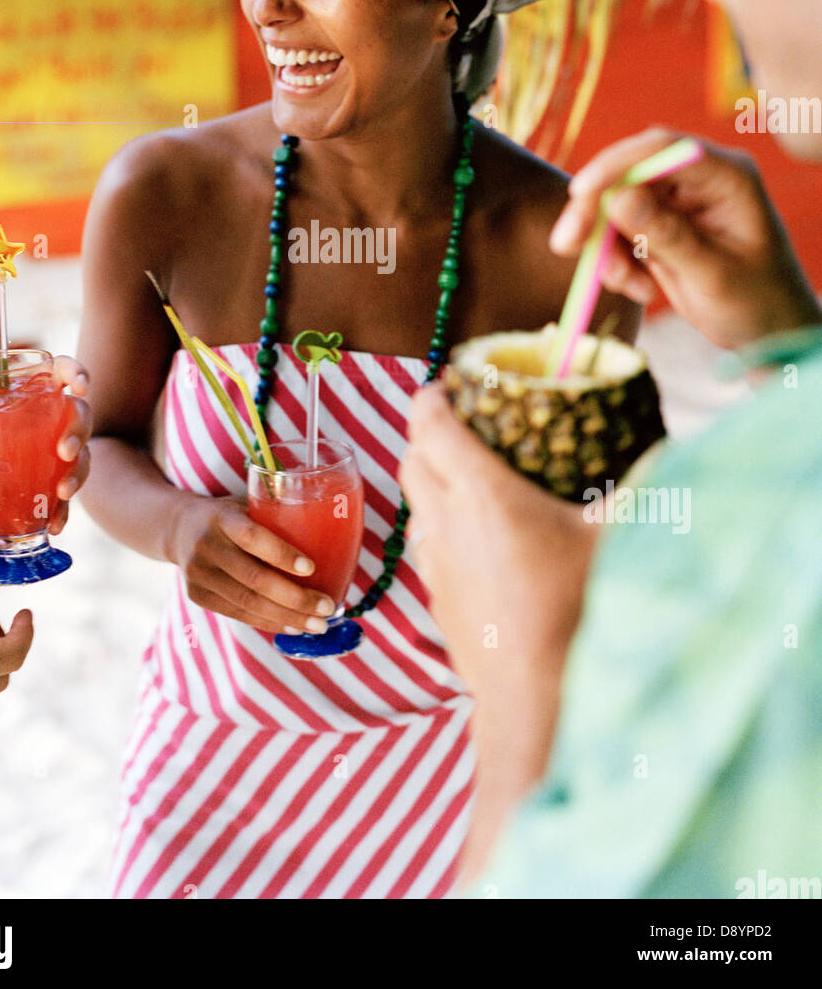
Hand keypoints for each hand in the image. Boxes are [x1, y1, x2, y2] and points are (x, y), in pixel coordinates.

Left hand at [0, 355, 91, 534]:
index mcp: (31, 390)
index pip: (61, 371)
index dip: (76, 373)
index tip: (80, 387)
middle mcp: (52, 417)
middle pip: (80, 415)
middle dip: (79, 432)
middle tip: (65, 452)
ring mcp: (56, 449)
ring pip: (82, 455)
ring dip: (77, 474)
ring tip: (62, 494)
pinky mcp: (52, 480)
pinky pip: (65, 493)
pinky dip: (62, 511)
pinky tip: (54, 525)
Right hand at [172, 495, 336, 634]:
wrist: (178, 528)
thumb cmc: (231, 515)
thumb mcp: (246, 504)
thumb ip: (276, 515)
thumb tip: (334, 529)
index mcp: (221, 517)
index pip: (252, 537)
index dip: (282, 554)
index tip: (311, 568)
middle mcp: (206, 546)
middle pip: (253, 579)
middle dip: (295, 598)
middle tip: (327, 607)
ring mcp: (198, 574)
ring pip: (248, 603)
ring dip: (288, 617)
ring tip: (318, 624)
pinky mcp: (198, 596)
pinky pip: (239, 614)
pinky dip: (270, 622)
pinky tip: (293, 625)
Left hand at [400, 384, 596, 884]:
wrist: (533, 694)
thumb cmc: (573, 610)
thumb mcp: (612, 539)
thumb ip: (639, 490)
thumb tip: (668, 454)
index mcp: (479, 490)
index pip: (430, 423)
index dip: (432, 395)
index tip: (449, 384)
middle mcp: (445, 519)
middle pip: (411, 456)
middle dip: (427, 431)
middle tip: (460, 422)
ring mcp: (435, 562)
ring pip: (414, 502)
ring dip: (429, 479)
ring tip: (467, 476)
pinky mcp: (438, 598)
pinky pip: (426, 544)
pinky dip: (439, 525)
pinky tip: (474, 538)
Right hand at [550, 127, 821, 350]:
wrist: (768, 334)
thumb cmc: (757, 303)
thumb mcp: (712, 274)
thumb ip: (667, 235)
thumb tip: (618, 197)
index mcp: (726, 175)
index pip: (660, 149)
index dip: (615, 165)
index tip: (579, 194)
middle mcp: (698, 180)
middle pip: (628, 174)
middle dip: (596, 211)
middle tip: (565, 246)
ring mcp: (677, 202)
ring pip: (615, 206)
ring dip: (607, 247)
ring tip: (631, 287)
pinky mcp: (660, 227)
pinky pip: (618, 233)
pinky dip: (617, 261)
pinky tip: (642, 290)